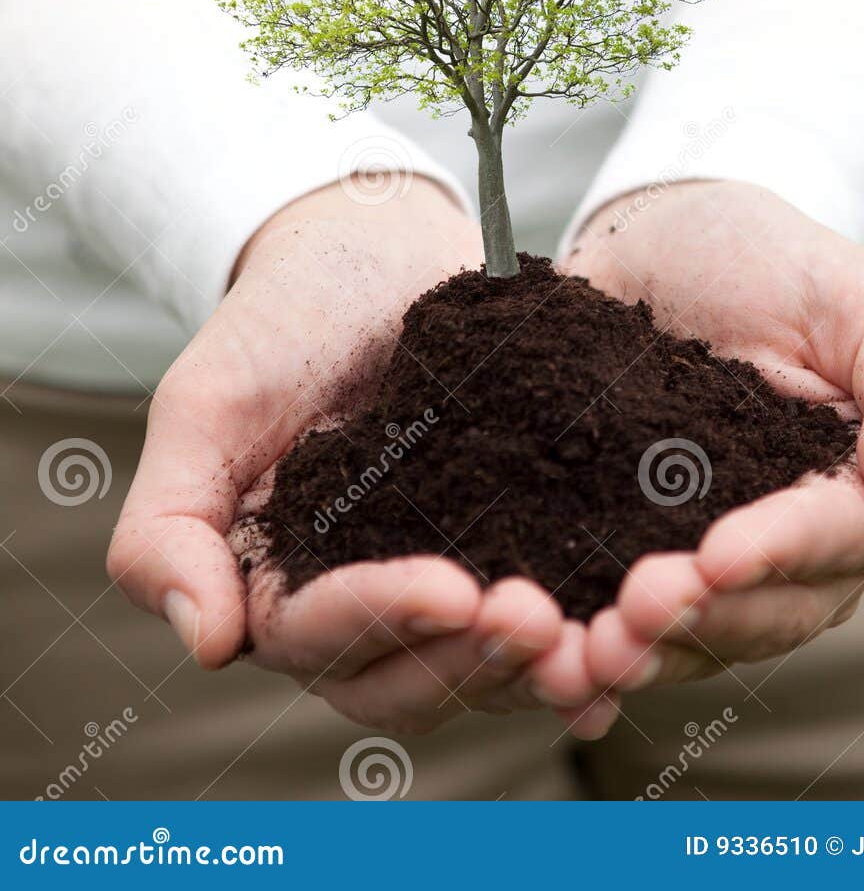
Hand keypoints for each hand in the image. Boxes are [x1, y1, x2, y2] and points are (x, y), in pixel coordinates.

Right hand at [108, 178, 607, 735]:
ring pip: (483, 666)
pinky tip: (636, 645)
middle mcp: (362, 606)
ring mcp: (443, 580)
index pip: (320, 638)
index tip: (455, 588)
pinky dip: (586, 642)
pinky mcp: (513, 547)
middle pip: (409, 679)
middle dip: (475, 660)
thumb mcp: (206, 400)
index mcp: (279, 587)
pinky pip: (549, 613)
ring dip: (539, 669)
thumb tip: (204, 645)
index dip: (385, 619)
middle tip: (542, 623)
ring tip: (602, 644)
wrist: (376, 241)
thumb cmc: (279, 314)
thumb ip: (169, 525)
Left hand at [567, 180, 863, 692]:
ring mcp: (714, 557)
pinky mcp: (635, 553)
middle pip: (771, 611)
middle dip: (706, 619)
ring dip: (647, 653)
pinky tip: (547, 662)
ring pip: (700, 638)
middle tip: (636, 608)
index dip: (782, 552)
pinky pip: (626, 622)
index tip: (716, 554)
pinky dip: (592, 650)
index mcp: (863, 487)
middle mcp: (797, 545)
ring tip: (586, 651)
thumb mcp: (855, 293)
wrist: (656, 237)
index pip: (841, 538)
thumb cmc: (770, 257)